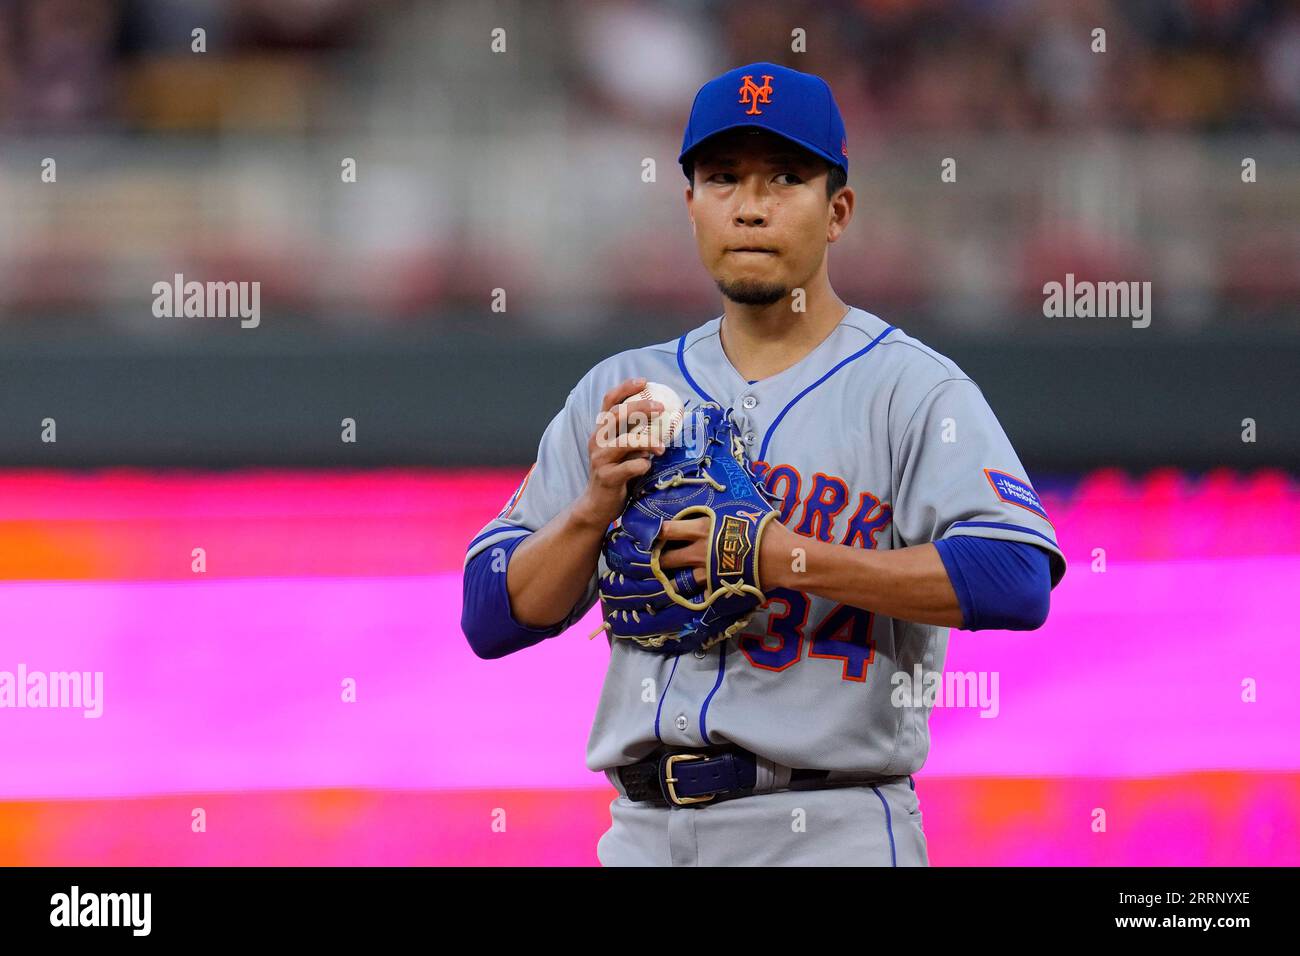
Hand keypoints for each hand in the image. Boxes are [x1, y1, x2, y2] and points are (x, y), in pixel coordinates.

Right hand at [573, 377, 666, 529]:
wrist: (598, 505)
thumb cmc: (616, 475)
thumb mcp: (624, 452)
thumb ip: (635, 436)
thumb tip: (665, 421)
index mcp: (601, 431)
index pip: (609, 402)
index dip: (625, 388)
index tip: (644, 381)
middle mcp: (597, 441)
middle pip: (616, 415)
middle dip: (640, 407)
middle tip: (661, 407)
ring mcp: (600, 459)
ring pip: (625, 441)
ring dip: (647, 441)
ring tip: (662, 447)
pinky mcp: (606, 477)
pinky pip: (630, 467)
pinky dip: (643, 465)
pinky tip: (648, 467)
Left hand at [657, 515, 800, 590]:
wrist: (780, 557)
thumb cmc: (764, 530)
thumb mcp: (741, 512)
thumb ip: (724, 514)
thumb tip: (724, 507)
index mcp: (701, 529)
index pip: (667, 530)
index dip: (656, 533)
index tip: (651, 536)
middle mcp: (697, 551)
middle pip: (666, 558)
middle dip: (659, 560)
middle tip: (658, 561)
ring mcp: (705, 572)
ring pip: (677, 581)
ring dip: (672, 582)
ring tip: (668, 583)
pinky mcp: (715, 588)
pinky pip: (699, 595)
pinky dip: (696, 595)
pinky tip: (695, 596)